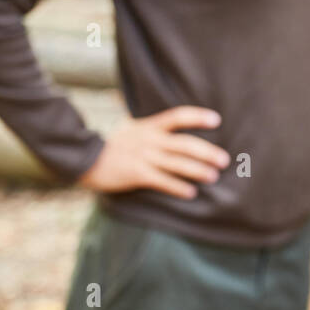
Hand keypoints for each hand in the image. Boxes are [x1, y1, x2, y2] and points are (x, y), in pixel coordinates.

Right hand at [77, 105, 229, 199]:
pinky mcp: (136, 174)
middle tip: (224, 159)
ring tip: (213, 176)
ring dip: (197, 170)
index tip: (217, 120)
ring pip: (177, 163)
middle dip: (207, 152)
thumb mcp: (132, 128)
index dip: (198, 117)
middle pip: (185, 144)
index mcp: (149, 126)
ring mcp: (143, 156)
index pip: (178, 116)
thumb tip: (172, 122)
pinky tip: (191, 193)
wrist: (85, 158)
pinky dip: (178, 187)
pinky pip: (162, 181)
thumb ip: (152, 126)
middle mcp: (150, 139)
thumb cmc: (113, 145)